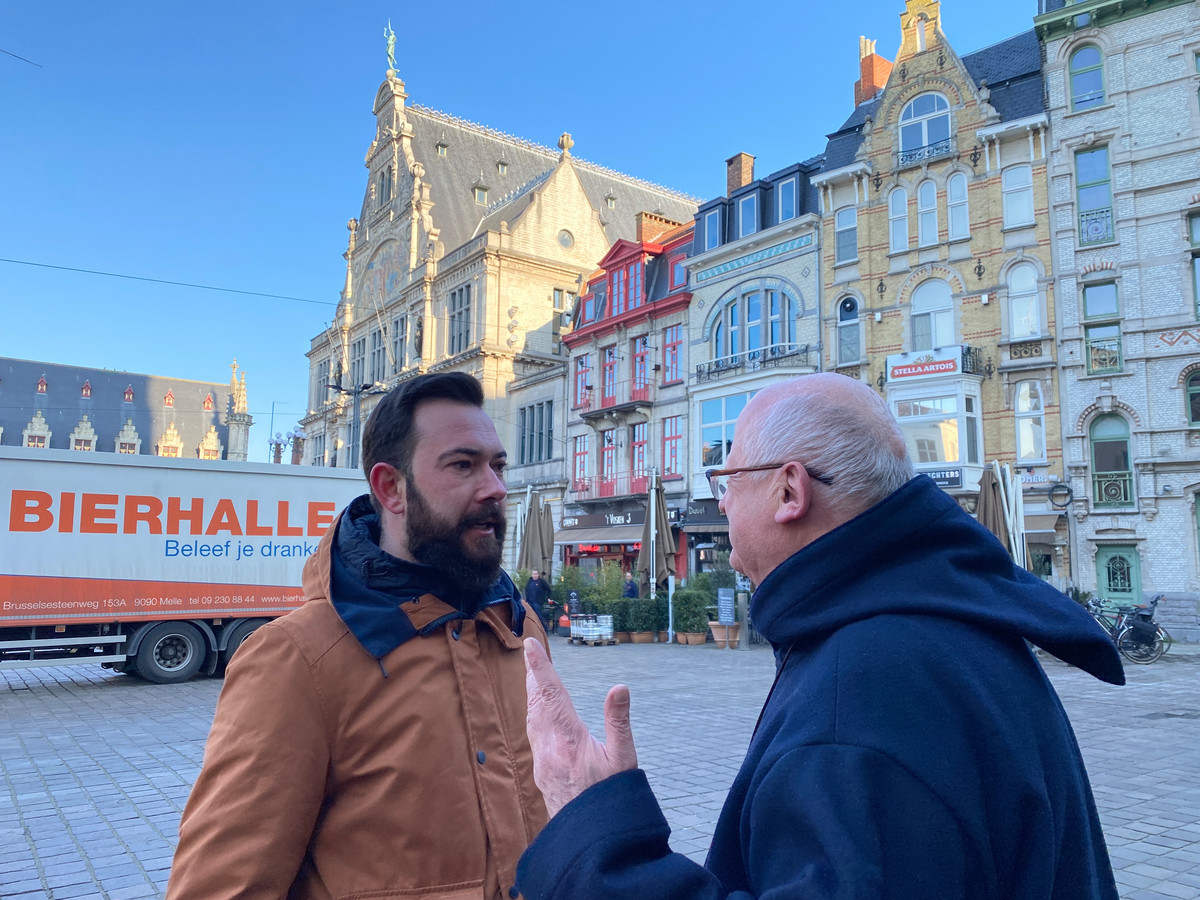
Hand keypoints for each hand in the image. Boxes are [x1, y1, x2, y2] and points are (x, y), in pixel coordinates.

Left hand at [524, 638, 636, 816]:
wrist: (592, 837)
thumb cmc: (612, 797)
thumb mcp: (624, 759)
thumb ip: (619, 721)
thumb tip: (619, 687)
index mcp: (569, 740)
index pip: (551, 694)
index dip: (541, 667)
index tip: (530, 645)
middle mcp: (549, 748)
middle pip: (536, 703)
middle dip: (533, 676)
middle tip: (530, 653)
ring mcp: (542, 761)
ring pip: (531, 719)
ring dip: (532, 694)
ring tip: (532, 675)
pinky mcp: (541, 772)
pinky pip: (533, 734)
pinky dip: (534, 713)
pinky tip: (537, 712)